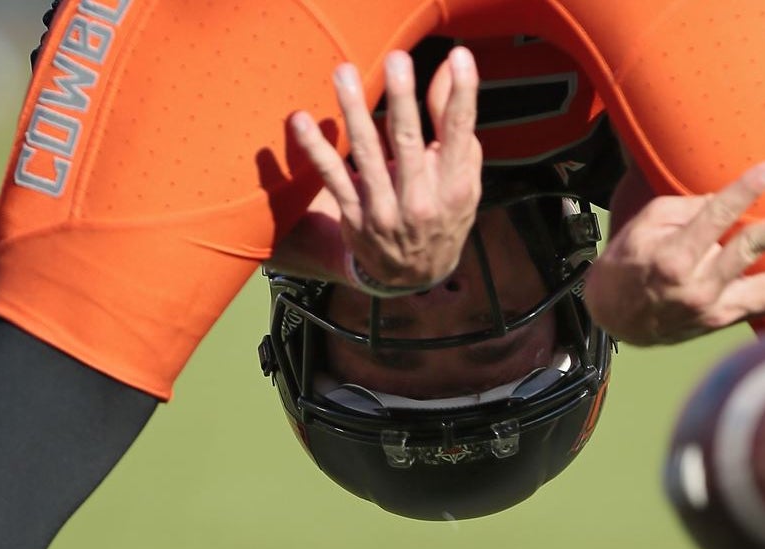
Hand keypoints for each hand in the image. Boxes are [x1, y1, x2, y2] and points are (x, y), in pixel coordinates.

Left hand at [289, 47, 482, 291]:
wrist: (415, 275)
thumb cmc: (443, 213)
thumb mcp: (461, 175)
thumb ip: (452, 124)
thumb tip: (449, 69)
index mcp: (455, 185)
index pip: (460, 132)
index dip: (463, 94)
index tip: (460, 58)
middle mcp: (422, 200)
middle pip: (410, 141)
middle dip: (403, 98)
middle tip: (397, 59)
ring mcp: (385, 210)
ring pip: (367, 153)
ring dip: (353, 110)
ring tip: (344, 73)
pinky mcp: (355, 216)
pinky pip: (333, 177)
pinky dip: (315, 149)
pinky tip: (301, 122)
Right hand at [584, 162, 764, 344]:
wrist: (616, 318)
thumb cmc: (629, 262)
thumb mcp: (645, 225)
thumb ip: (689, 210)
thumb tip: (732, 202)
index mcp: (673, 257)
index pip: (713, 218)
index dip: (743, 191)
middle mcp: (697, 286)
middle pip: (746, 254)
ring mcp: (715, 309)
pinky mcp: (726, 321)